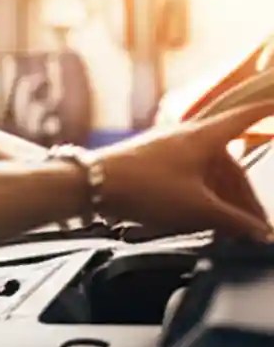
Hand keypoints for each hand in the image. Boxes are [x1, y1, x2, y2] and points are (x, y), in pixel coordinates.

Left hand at [96, 100, 273, 241]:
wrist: (91, 185)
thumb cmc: (144, 187)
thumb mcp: (197, 209)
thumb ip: (234, 223)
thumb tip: (261, 234)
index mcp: (203, 137)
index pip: (243, 118)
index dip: (264, 113)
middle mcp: (187, 139)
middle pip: (229, 165)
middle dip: (245, 197)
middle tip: (258, 227)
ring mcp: (168, 152)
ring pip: (208, 176)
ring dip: (224, 203)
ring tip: (233, 232)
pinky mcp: (153, 166)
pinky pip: (189, 180)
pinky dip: (203, 199)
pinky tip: (205, 222)